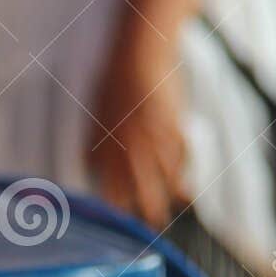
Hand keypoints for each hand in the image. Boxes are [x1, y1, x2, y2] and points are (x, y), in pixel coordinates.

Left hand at [88, 41, 189, 229]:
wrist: (139, 52)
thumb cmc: (113, 83)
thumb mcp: (95, 113)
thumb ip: (93, 141)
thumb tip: (89, 166)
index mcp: (107, 141)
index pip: (112, 181)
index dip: (118, 203)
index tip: (122, 220)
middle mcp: (131, 140)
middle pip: (142, 182)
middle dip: (149, 205)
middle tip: (155, 224)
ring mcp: (154, 131)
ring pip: (166, 169)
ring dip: (173, 189)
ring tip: (178, 204)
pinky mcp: (174, 121)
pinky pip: (181, 150)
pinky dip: (184, 164)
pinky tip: (186, 176)